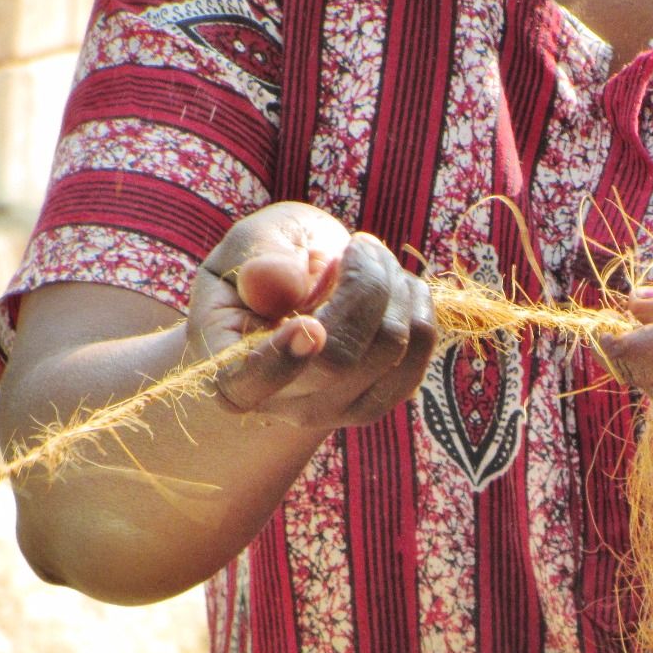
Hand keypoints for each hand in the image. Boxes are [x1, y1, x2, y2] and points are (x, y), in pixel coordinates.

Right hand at [190, 201, 437, 428]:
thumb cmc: (265, 267)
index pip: (252, 382)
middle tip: (361, 242)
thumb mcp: (249, 246)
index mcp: (233, 373)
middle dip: (365, 284)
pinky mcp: (383, 399)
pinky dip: (417, 306)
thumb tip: (284, 283)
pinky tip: (397, 285)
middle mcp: (286, 405)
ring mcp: (339, 410)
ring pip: (392, 351)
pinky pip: (420, 354)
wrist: (294, 301)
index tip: (309, 326)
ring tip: (374, 258)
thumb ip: (260, 258)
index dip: (281, 360)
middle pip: (341, 358)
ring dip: (397, 288)